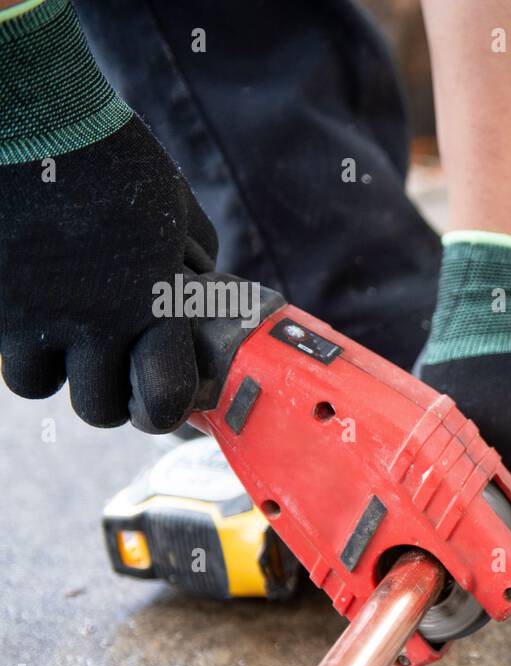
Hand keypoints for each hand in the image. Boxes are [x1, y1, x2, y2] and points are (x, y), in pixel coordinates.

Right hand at [0, 115, 218, 431]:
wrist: (29, 118)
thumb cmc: (110, 156)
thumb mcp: (174, 208)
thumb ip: (190, 261)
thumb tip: (198, 292)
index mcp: (152, 301)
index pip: (165, 397)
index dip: (163, 408)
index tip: (159, 398)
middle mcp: (94, 319)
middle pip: (99, 409)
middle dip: (106, 395)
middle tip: (107, 367)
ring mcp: (32, 314)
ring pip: (38, 385)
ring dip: (51, 368)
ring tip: (59, 331)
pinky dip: (9, 339)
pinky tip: (24, 304)